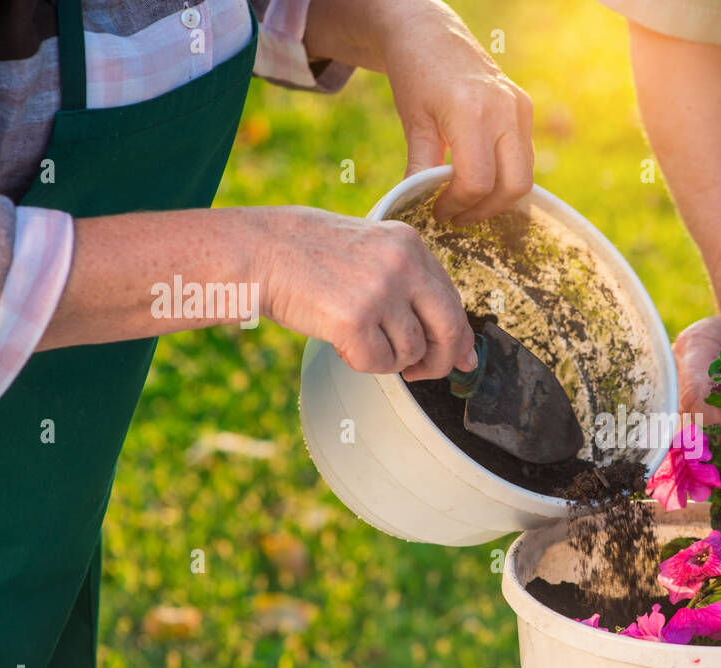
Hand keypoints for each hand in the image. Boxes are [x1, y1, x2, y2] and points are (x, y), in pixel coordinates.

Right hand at [259, 207, 475, 379]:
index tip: (457, 356)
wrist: (256, 251)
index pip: (452, 298)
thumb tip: (464, 349)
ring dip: (390, 359)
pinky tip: (343, 344)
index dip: (457, 335)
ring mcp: (379, 291)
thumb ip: (412, 287)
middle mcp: (401, 264)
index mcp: (408, 243)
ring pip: (411, 351)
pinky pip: (379, 364)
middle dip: (442, 360)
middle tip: (422, 372)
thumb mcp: (369, 249)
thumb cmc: (307, 253)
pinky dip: (364, 363)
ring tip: (361, 341)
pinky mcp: (354, 320)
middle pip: (449, 328)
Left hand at [375, 0, 533, 223]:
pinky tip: (480, 180)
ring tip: (467, 202)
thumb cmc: (415, 73)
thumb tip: (415, 209)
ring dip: (498, 198)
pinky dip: (504, 176)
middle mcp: (504, 110)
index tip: (438, 213)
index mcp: (472, 112)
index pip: (478, 181)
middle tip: (457, 216)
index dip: (458, 205)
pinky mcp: (524, 107)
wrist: (430, 32)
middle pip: (512, 185)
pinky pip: (524, 157)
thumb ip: (420, 167)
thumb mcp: (414, 121)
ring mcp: (519, 108)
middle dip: (485, 210)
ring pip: (524, 176)